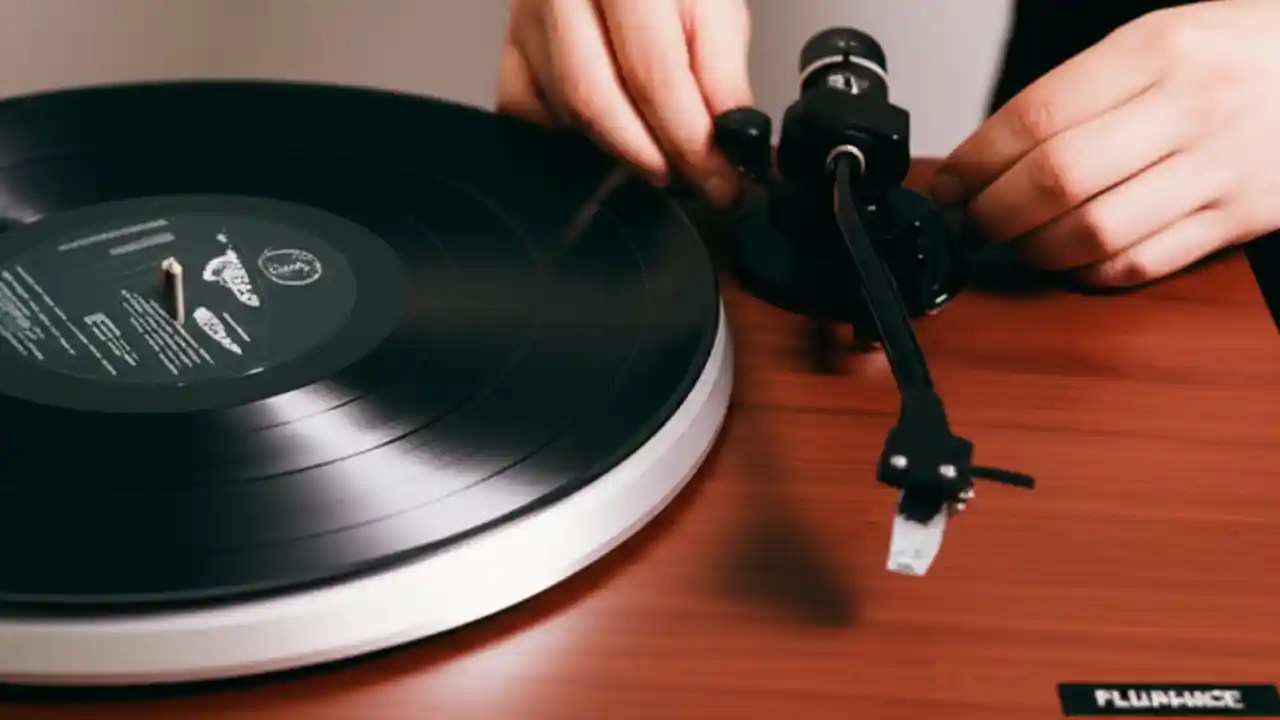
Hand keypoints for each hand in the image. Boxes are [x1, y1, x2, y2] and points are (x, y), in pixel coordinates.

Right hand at [496, 0, 752, 208]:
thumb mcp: (715, 10)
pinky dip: (569, 133)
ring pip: (563, 115)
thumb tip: (734, 146)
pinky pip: (527, 114)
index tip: (719, 183)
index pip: (652, 76)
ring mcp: (524, 20)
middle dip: (648, 157)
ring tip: (657, 143)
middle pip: (594, 103)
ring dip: (617, 145)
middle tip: (687, 180)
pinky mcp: (506, 48)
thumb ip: (724, 79)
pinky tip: (607, 124)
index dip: (689, 143)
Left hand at [931, 0, 1279, 286]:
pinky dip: (1091, 273)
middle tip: (973, 220)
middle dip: (994, 212)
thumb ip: (1080, 92)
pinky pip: (1144, 263)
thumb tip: (987, 154)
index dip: (976, 162)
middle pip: (1058, 179)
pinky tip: (1072, 260)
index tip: (947, 183)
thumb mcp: (1160, 39)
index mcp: (1157, 50)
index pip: (1038, 116)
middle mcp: (1190, 107)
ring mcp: (1219, 167)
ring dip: (1035, 249)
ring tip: (1017, 241)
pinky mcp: (1240, 219)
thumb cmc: (1237, 56)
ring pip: (1096, 231)